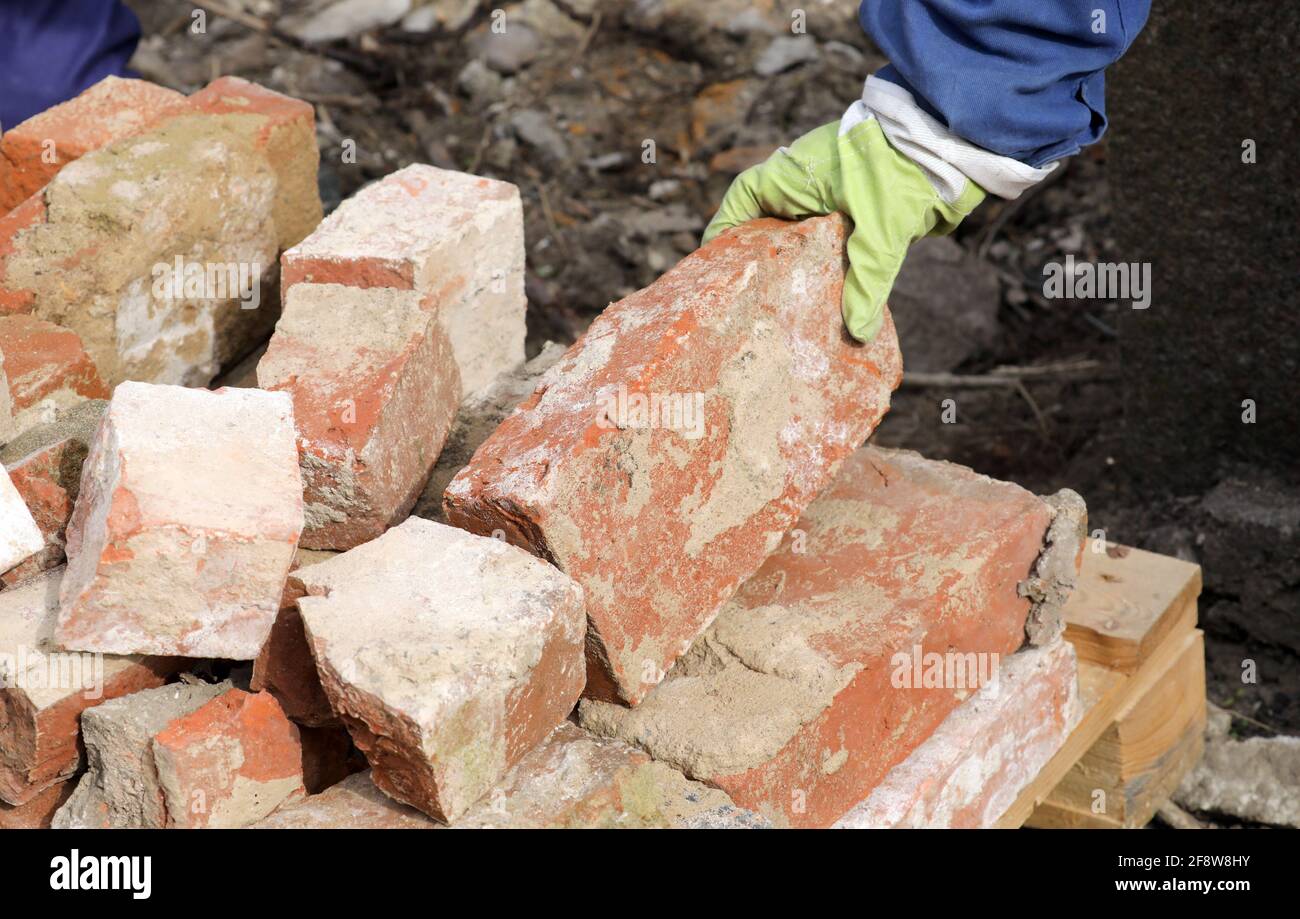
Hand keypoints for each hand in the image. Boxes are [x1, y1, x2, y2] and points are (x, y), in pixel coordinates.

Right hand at [703, 119, 984, 342]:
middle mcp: (806, 178)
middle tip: (748, 295)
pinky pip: (827, 231)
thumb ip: (866, 283)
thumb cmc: (901, 173)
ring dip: (792, 258)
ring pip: (798, 227)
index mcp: (793, 174)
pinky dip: (821, 257)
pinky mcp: (857, 198)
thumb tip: (856, 332)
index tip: (715, 267)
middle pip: (767, 219)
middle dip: (758, 255)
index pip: (742, 200)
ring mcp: (831, 186)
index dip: (725, 232)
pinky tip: (824, 286)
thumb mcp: (880, 233)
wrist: (950, 140)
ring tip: (783, 298)